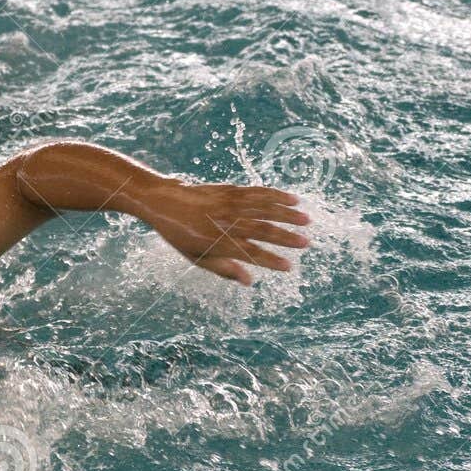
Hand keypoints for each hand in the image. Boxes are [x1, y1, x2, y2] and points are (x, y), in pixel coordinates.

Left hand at [138, 181, 311, 285]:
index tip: (289, 267)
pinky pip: (257, 192)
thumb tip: (249, 281)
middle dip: (286, 237)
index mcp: (218, 242)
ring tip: (306, 219)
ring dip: (287, 214)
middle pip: (262, 230)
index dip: (270, 261)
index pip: (250, 253)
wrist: (164, 201)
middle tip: (306, 243)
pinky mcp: (231, 190)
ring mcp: (229, 204)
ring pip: (264, 208)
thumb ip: (224, 270)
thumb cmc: (181, 235)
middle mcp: (226, 222)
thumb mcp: (197, 258)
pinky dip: (276, 195)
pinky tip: (292, 198)